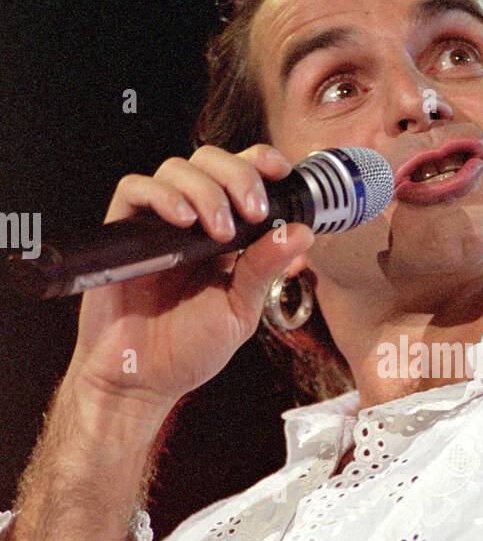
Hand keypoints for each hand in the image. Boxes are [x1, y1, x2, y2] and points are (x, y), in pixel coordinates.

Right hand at [66, 143, 314, 412]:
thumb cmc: (187, 350)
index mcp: (222, 235)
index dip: (258, 162)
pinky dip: (162, 195)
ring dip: (206, 190)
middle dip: (238, 174)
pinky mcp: (121, 231)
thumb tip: (302, 231)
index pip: (240, 176)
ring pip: (176, 168)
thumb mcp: (239, 309)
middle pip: (209, 160)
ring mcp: (154, 224)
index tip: (280, 171)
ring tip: (218, 231)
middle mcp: (189, 221)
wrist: (140, 380)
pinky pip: (134, 189)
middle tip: (252, 210)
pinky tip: (183, 221)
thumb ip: (265, 268)